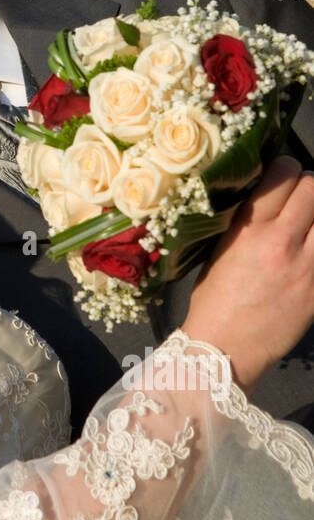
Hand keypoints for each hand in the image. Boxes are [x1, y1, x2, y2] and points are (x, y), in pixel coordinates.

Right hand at [180, 155, 313, 391]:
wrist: (225, 351)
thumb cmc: (214, 302)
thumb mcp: (219, 251)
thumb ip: (246, 220)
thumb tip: (267, 196)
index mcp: (250, 229)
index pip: (283, 173)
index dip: (286, 168)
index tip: (282, 177)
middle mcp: (282, 242)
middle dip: (308, 188)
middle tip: (300, 201)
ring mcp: (307, 266)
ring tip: (307, 227)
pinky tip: (309, 248)